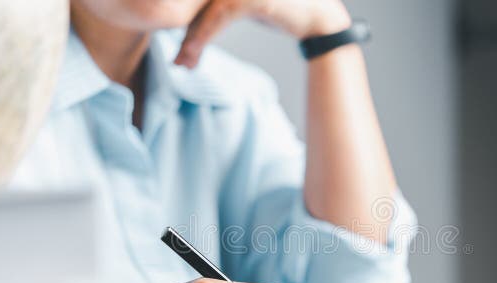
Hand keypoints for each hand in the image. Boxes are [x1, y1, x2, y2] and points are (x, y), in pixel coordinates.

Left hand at [174, 0, 351, 67]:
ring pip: (205, 11)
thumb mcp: (248, 4)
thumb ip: (224, 6)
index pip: (198, 2)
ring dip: (192, 39)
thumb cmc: (284, 8)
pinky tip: (196, 51)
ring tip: (184, 62)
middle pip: (197, 5)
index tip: (179, 47)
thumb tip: (196, 25)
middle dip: (185, 32)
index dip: (183, 21)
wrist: (318, 13)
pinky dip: (205, 35)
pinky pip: (220, 15)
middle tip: (178, 61)